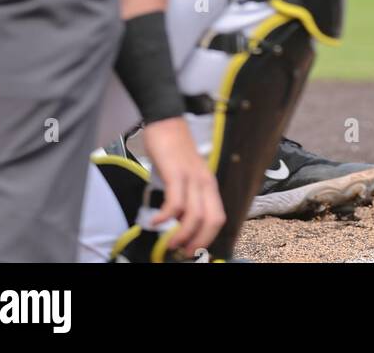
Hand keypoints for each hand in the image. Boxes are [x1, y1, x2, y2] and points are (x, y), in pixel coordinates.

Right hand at [142, 116, 224, 255]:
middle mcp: (205, 182)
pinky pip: (176, 202)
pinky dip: (166, 217)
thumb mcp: (185, 176)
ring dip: (182, 234)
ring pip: (195, 215)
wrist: (166, 121)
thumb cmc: (173, 151)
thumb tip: (176, 223)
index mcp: (209, 185)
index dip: (207, 238)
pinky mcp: (176, 172)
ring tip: (169, 242)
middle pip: (211, 220)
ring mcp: (192, 177)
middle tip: (182, 251)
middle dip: (198, 241)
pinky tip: (155, 221)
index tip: (193, 250)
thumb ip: (185, 197)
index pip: (218, 217)